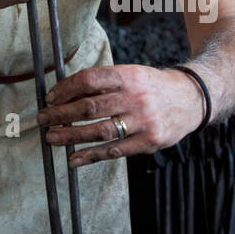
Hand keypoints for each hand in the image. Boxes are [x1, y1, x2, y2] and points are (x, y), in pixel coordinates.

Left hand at [37, 65, 205, 165]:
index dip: (66, 89)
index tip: (50, 98)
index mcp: (128, 76)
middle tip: (43, 119)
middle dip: (61, 114)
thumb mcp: (132, 75)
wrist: (191, 99)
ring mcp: (143, 121)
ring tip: (52, 138)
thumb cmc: (152, 87)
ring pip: (99, 131)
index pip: (90, 80)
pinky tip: (74, 159)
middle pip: (90, 107)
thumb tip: (66, 94)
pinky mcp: (148, 141)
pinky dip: (91, 156)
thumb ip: (105, 83)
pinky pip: (114, 151)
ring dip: (71, 136)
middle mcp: (135, 97)